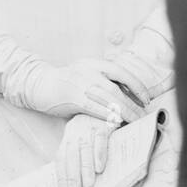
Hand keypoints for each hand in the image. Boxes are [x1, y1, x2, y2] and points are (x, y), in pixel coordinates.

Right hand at [24, 59, 147, 121]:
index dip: (137, 85)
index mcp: (94, 63)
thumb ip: (103, 82)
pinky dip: (108, 115)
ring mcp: (81, 82)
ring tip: (135, 122)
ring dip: (125, 112)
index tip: (146, 99)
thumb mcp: (86, 75)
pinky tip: (117, 123)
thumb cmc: (66, 84)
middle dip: (133, 104)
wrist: (39, 85)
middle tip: (144, 116)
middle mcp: (89, 70)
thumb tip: (128, 99)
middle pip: (118, 88)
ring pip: (110, 98)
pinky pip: (95, 107)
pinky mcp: (73, 96)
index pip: (122, 72)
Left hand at [57, 114, 114, 186]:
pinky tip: (100, 168)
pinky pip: (100, 139)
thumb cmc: (93, 129)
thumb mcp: (80, 141)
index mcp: (67, 139)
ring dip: (86, 171)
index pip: (61, 163)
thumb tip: (76, 184)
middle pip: (70, 159)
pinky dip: (99, 154)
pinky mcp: (103, 123)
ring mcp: (88, 127)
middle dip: (73, 181)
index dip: (62, 181)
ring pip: (84, 151)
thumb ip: (76, 159)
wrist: (107, 103)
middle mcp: (75, 133)